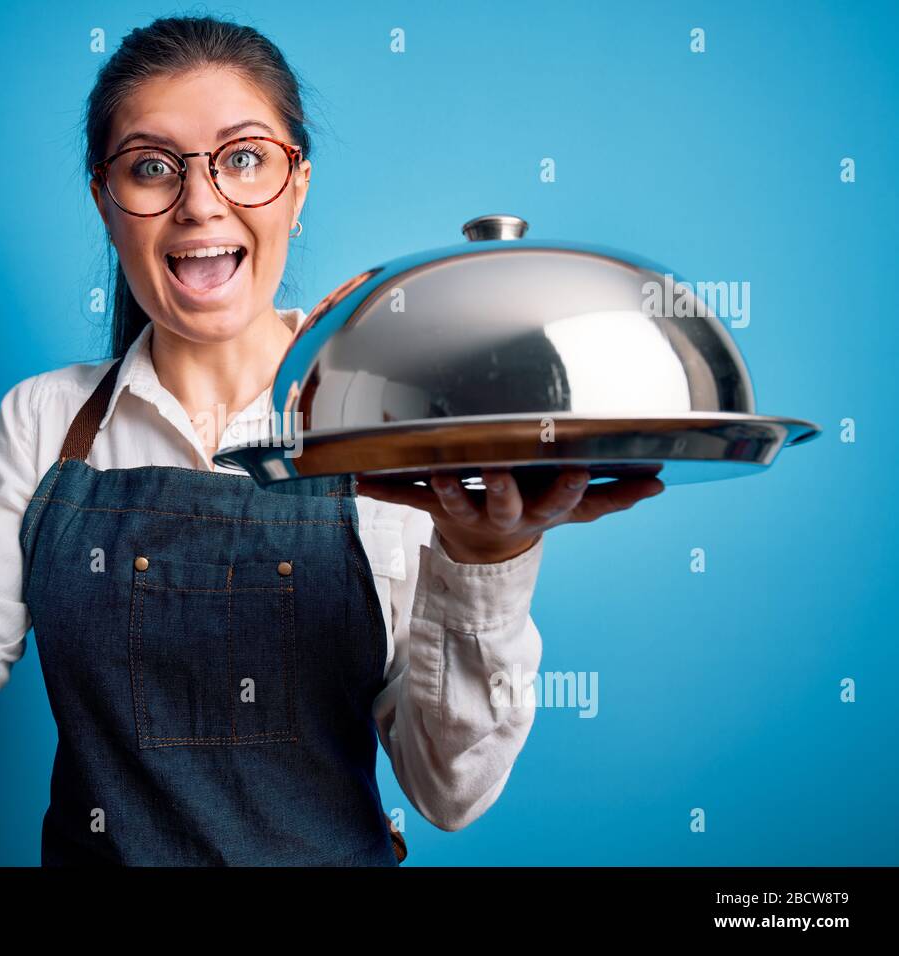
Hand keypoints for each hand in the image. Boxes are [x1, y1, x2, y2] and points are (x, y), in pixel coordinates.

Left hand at [355, 467, 664, 564]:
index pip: (562, 500)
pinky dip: (383, 489)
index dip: (570, 488)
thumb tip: (661, 485)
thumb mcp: (576, 510)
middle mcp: (502, 513)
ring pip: (452, 501)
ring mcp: (466, 511)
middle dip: (501, 486)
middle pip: (504, 503)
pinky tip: (358, 480)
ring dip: (442, 488)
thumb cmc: (537, 510)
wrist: (490, 547)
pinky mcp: (435, 506)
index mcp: (540, 510)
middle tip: (496, 465)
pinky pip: (406, 497)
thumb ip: (615, 496)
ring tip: (432, 472)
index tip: (577, 467)